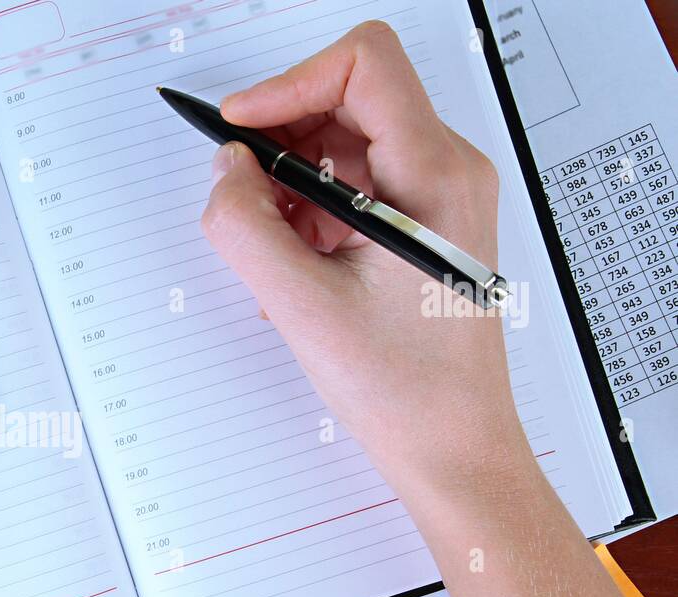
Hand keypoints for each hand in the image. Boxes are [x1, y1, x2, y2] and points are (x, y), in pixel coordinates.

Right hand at [200, 21, 524, 498]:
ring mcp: (435, 198)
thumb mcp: (303, 307)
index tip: (238, 125)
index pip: (363, 64)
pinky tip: (291, 267)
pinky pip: (350, 186)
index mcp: (435, 176)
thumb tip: (225, 172)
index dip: (288, 82)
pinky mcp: (418, 225)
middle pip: (348, 99)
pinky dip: (307, 213)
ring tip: (270, 248)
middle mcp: (446, 173)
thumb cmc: (408, 391)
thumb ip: (246, 228)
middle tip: (238, 190)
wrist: (454, 449)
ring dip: (290, 182)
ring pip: (343, 145)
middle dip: (281, 139)